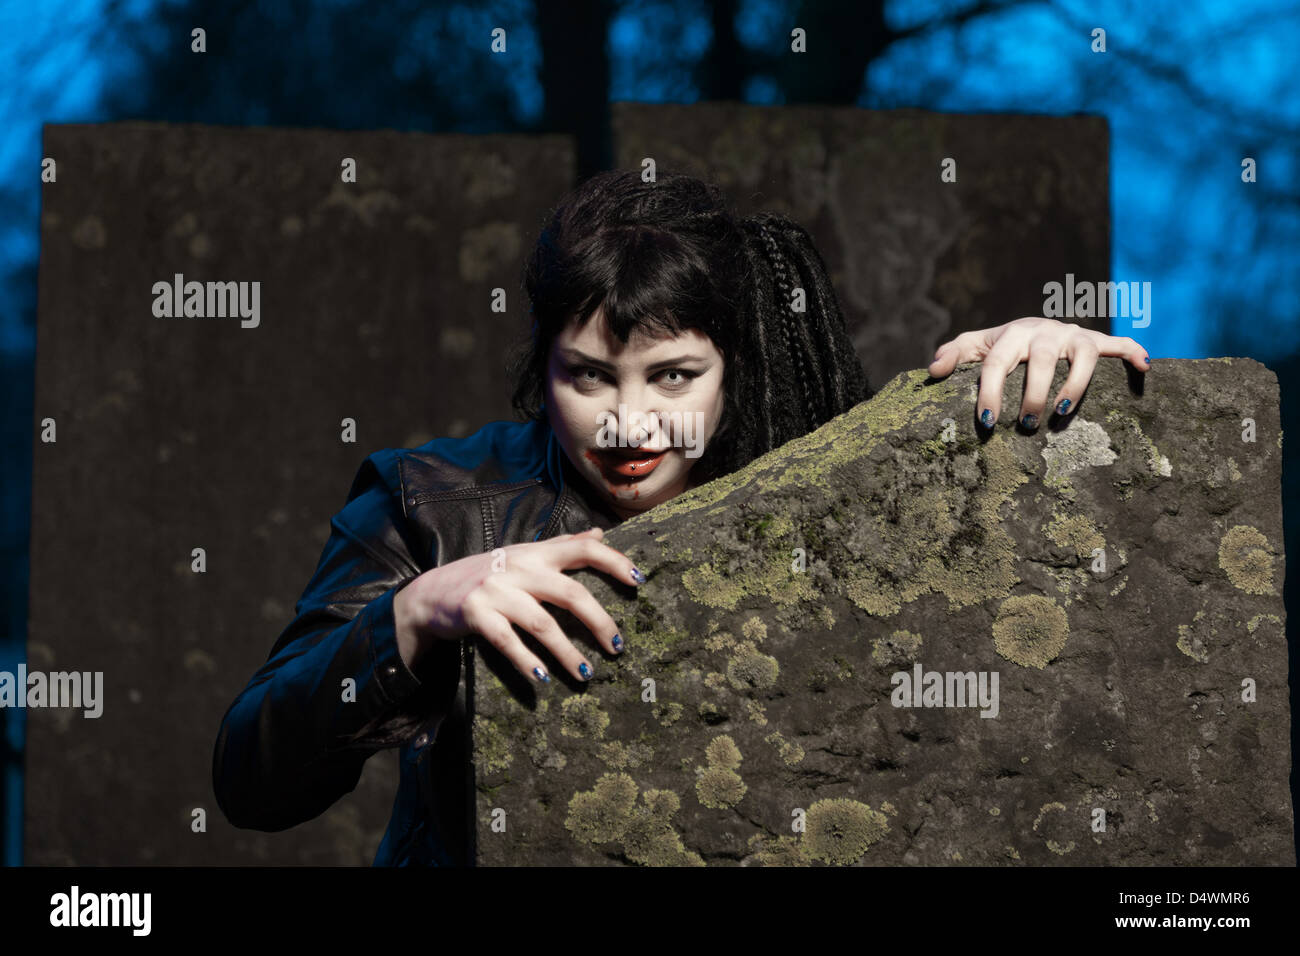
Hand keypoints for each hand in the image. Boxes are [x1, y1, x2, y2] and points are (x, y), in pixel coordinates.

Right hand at [392, 527, 642, 683]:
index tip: (639, 581)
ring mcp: (497, 590)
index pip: (582, 549)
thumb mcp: (523, 554)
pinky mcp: (476, 614)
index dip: (614, 562)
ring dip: (568, 652)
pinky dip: (527, 662)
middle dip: (599, 622)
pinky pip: (508, 642)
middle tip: (618, 647)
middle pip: (570, 593)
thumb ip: (561, 545)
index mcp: (536, 552)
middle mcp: (519, 567)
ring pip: (543, 624)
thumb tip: (600, 534)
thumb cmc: (487, 574)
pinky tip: (543, 679)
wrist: (431, 593)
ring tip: (587, 674)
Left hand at [927, 317, 1150, 428]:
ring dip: (1076, 384)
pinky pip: (1118, 343)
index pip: (997, 363)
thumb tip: (933, 370)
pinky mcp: (1094, 341)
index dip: (990, 391)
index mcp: (1011, 334)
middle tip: (1025, 425)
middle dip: (1034, 394)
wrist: (1030, 326)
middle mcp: (1044, 331)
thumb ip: (953, 354)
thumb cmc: (999, 346)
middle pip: (1042, 359)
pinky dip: (1133, 351)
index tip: (987, 421)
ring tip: (1062, 414)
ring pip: (1083, 354)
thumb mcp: (973, 347)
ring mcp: (1072, 336)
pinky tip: (1144, 367)